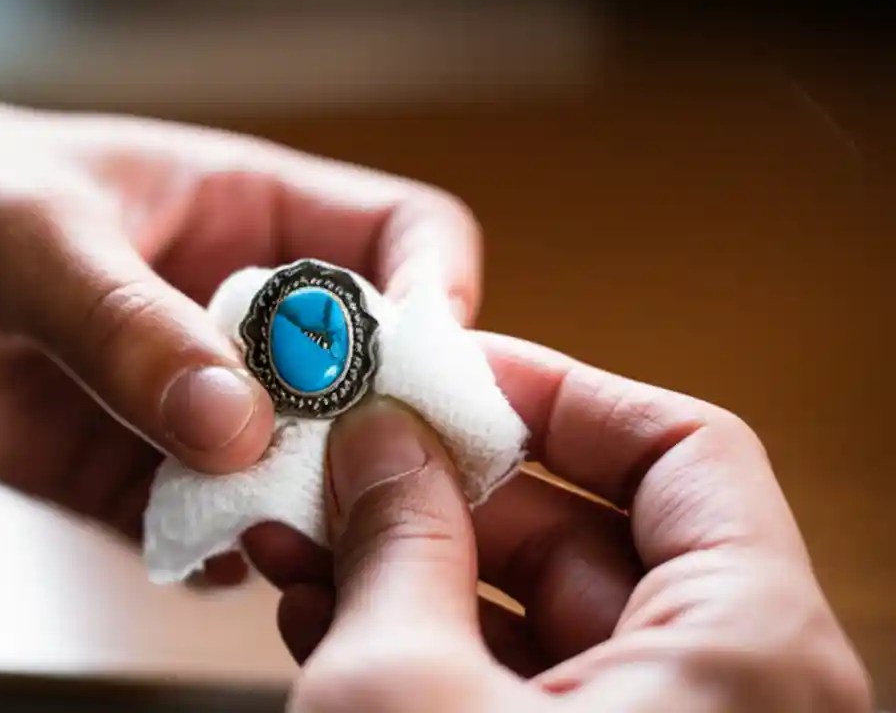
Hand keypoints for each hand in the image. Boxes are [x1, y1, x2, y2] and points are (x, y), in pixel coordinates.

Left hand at [0, 80, 477, 557]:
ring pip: (290, 465)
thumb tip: (238, 426)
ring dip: (300, 509)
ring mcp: (179, 395)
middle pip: (364, 376)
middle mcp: (229, 309)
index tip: (424, 367)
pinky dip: (218, 552)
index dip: (435, 297)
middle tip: (359, 493)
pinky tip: (207, 562)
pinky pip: (199, 524)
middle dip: (377, 436)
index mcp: (241, 211)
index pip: (398, 239)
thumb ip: (128, 325)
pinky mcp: (120, 466)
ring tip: (278, 543)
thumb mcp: (23, 231)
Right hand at [245, 333, 870, 710]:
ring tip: (306, 533)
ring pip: (543, 609)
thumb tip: (381, 441)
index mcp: (745, 657)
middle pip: (597, 527)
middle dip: (450, 487)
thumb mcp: (402, 688)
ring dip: (415, 564)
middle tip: (348, 456)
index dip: (558, 390)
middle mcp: (731, 694)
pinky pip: (522, 679)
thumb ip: (398, 539)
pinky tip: (328, 610)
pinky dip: (430, 641)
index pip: (686, 448)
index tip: (451, 372)